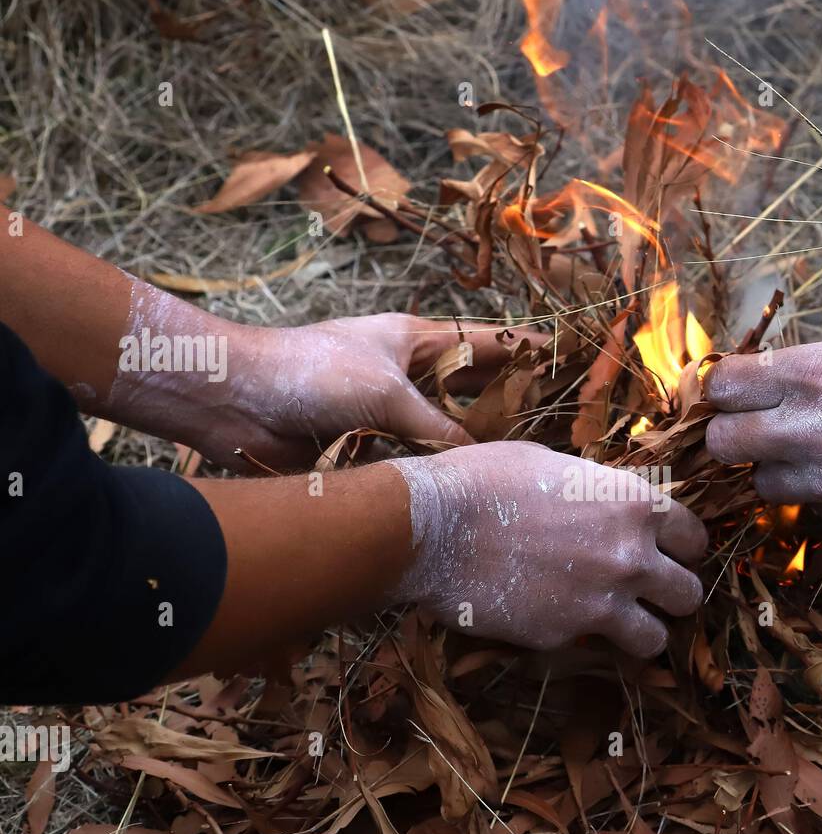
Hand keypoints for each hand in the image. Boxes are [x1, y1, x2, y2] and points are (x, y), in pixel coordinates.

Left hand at [199, 314, 540, 469]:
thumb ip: (440, 428)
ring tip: (522, 469)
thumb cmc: (315, 372)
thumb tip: (482, 460)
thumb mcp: (389, 393)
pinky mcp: (367, 449)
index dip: (525, 350)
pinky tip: (467, 494)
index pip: (485, 342)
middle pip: (472, 391)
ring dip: (472, 448)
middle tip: (555, 429)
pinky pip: (413, 464)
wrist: (240, 401)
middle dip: (508, 407)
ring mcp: (388, 414)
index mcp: (416, 340)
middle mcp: (408, 375)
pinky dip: (435, 475)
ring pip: (444, 433)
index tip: (568, 360)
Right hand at [394, 443, 706, 654]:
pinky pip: (596, 649)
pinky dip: (584, 641)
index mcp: (635, 503)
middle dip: (672, 596)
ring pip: (656, 638)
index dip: (682, 549)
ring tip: (620, 625)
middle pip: (689, 593)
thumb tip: (607, 505)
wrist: (432, 524)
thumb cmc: (485, 478)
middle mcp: (631, 555)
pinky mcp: (565, 635)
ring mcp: (601, 601)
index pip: (694, 538)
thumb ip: (598, 491)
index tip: (667, 555)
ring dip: (642, 631)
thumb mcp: (556, 464)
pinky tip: (558, 621)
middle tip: (648, 595)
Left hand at [704, 320, 821, 542]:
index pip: (724, 384)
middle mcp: (809, 427)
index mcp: (817, 373)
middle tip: (756, 433)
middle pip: (720, 443)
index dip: (723, 390)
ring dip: (774, 473)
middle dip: (731, 438)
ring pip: (759, 484)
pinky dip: (818, 500)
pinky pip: (809, 509)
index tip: (737, 393)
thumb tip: (813, 362)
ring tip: (809, 460)